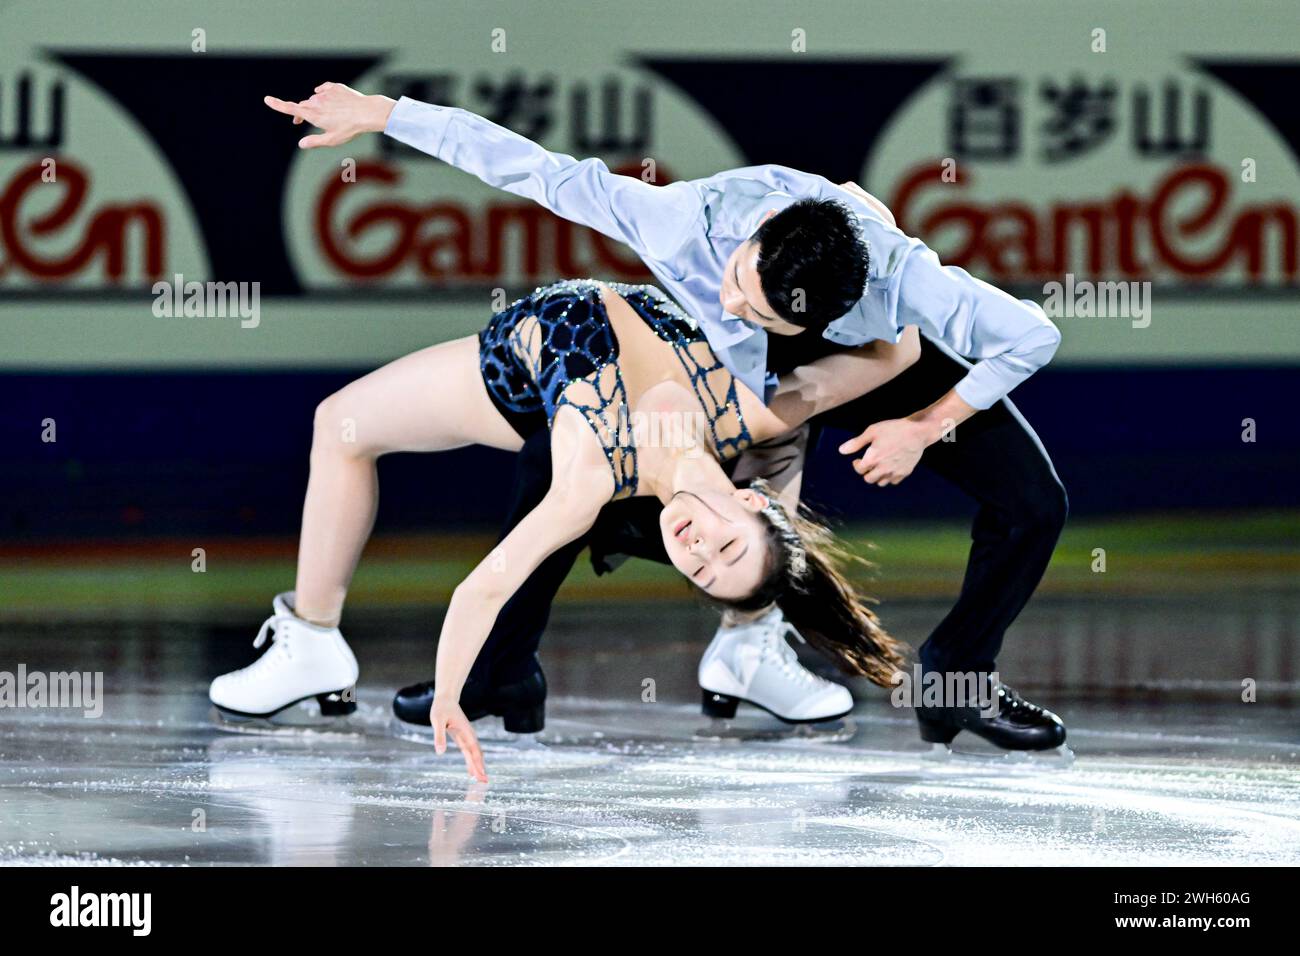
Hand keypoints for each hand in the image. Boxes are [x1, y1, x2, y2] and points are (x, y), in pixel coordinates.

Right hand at [263, 82, 394, 148]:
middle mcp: (316, 102)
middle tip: (301, 122)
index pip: (291, 109)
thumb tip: (301, 144)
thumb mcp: (332, 140)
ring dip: (316, 105)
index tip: (267, 99)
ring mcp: (325, 93)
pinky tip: (331, 100)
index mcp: (313, 115)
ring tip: (329, 114)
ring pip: (315, 98)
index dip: (277, 105)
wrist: (367, 112)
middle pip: (303, 106)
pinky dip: (324, 94)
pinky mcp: (334, 87)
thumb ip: (315, 141)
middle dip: (301, 113)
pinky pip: (324, 89)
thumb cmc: (350, 129)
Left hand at [430, 697, 487, 782]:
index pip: (473, 750)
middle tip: (485, 782)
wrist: (446, 699)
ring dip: (478, 766)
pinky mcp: (462, 738)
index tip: (481, 774)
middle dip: (480, 768)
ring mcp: (466, 737)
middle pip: (477, 754)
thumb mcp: (437, 721)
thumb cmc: (441, 709)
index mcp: (465, 731)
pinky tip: (471, 771)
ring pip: (474, 754)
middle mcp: (468, 735)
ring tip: (481, 780)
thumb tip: (440, 752)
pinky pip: (469, 752)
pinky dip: (471, 762)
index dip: (478, 763)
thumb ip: (439, 736)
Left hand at [838, 417, 930, 485]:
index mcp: (873, 458)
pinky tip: (890, 467)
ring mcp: (895, 472)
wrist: (918, 431)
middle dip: (866, 472)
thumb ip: (856, 443)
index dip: (856, 464)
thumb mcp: (872, 431)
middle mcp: (883, 468)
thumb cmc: (894, 429)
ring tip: (879, 466)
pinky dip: (889, 477)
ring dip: (877, 476)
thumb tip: (841, 451)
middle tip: (868, 464)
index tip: (858, 459)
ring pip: (880, 482)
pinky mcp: (905, 473)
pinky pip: (893, 481)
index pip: (859, 470)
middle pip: (868, 479)